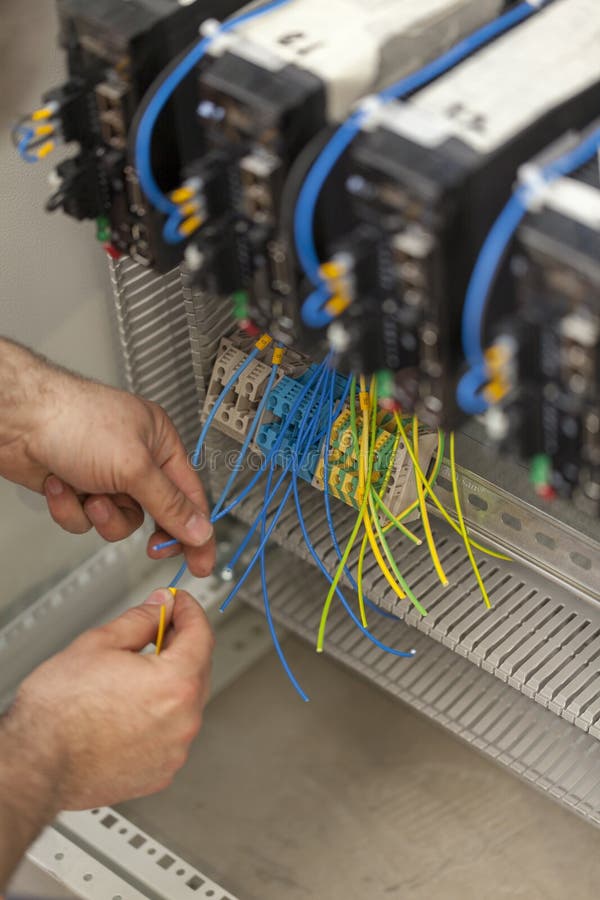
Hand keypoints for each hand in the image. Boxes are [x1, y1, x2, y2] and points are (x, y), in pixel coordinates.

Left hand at [0, 340, 214, 576]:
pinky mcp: (77, 487)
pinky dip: (72, 508)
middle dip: (145, 526)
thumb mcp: (134, 467)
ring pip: (119, 521)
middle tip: (152, 548)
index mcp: (160, 443)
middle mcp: (136, 459)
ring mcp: (105, 475)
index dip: (198, 530)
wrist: (17, 420)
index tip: (202, 562)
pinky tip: (60, 485)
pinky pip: (86, 518)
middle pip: (156, 513)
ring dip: (102, 515)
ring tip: (88, 494)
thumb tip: (199, 529)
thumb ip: (170, 504)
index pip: (190, 494)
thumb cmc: (75, 420)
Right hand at [6, 589, 212, 808]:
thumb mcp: (99, 643)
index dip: (190, 611)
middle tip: (157, 629)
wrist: (36, 765)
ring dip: (170, 683)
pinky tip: (131, 709)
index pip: (201, 634)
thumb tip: (160, 607)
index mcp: (175, 683)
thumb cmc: (58, 713)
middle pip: (199, 668)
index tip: (180, 603)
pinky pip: (171, 734)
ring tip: (133, 675)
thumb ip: (140, 620)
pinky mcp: (161, 772)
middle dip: (181, 645)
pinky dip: (159, 718)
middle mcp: (184, 720)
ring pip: (185, 703)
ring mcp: (174, 750)